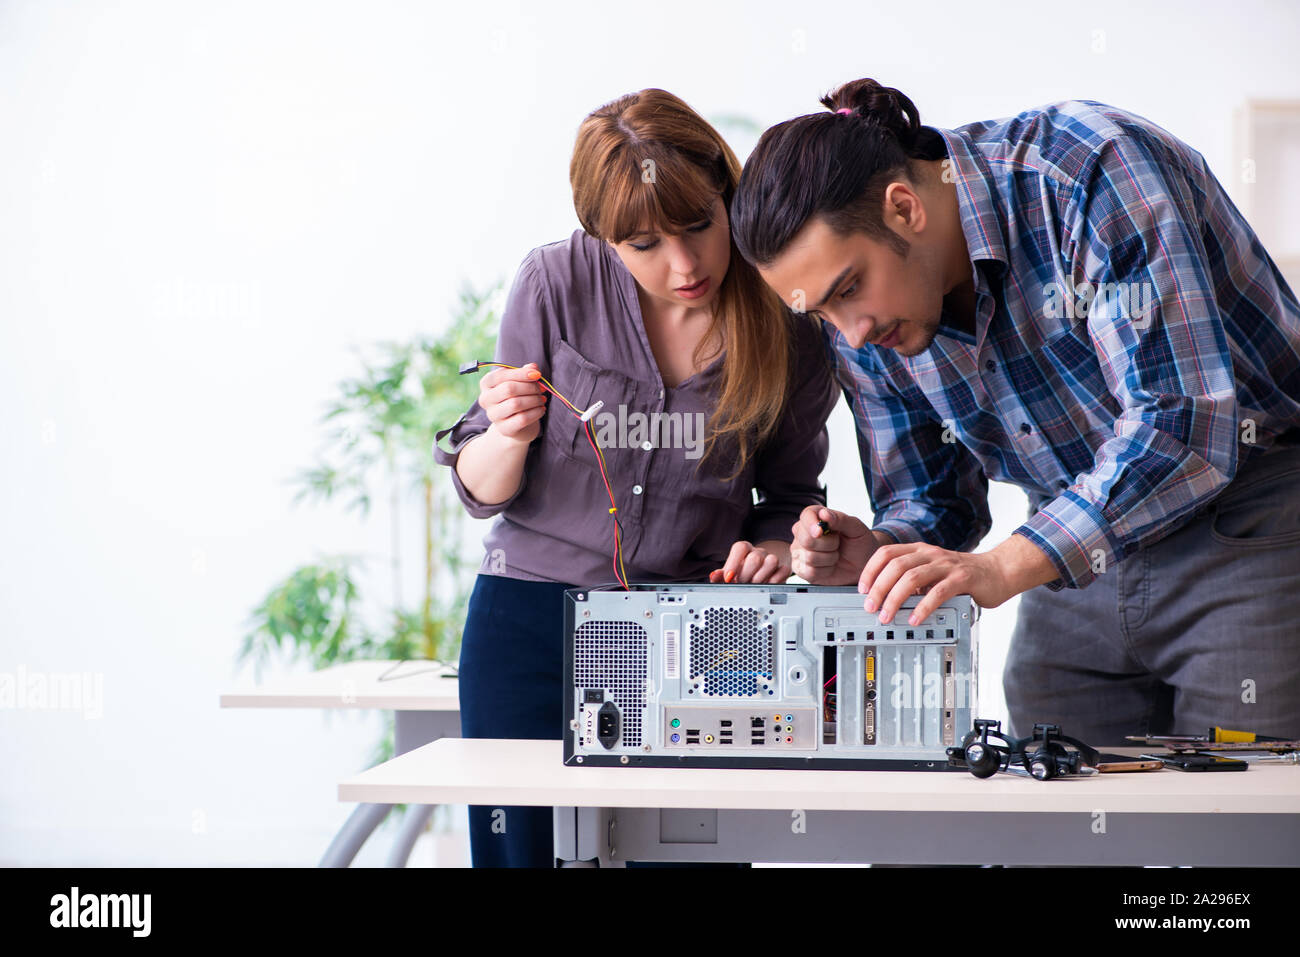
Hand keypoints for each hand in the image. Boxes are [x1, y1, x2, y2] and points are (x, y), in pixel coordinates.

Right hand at [480, 362, 548, 444]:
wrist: (516, 425)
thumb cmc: (518, 397)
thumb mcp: (520, 382)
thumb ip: (525, 373)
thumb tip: (533, 367)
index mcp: (486, 384)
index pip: (501, 375)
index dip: (521, 373)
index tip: (537, 374)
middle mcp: (486, 399)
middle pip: (509, 389)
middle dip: (530, 387)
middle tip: (542, 389)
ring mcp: (493, 416)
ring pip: (516, 404)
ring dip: (534, 399)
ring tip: (542, 399)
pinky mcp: (504, 429)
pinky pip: (522, 419)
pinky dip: (536, 412)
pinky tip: (542, 409)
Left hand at [709, 540, 791, 583]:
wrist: (759, 577)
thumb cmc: (740, 575)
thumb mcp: (729, 575)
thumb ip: (720, 576)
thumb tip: (714, 576)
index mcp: (744, 549)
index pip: (740, 547)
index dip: (733, 563)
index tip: (728, 578)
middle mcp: (758, 552)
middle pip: (755, 557)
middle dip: (746, 575)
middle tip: (742, 584)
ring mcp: (772, 558)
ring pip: (772, 561)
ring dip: (761, 578)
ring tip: (754, 586)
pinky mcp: (783, 568)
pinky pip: (783, 570)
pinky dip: (775, 581)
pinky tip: (766, 586)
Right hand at [789, 506, 878, 584]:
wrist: (862, 565)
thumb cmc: (858, 544)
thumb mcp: (856, 528)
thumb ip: (841, 519)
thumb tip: (824, 514)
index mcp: (815, 517)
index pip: (806, 515)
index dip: (811, 523)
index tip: (820, 531)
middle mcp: (803, 533)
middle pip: (806, 539)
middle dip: (829, 544)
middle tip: (838, 544)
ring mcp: (799, 552)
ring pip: (810, 557)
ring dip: (830, 558)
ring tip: (835, 555)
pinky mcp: (801, 569)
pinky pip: (810, 572)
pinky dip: (826, 571)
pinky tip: (830, 566)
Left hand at [859, 543, 1012, 625]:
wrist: (999, 571)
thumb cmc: (963, 575)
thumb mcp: (932, 572)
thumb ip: (912, 580)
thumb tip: (884, 597)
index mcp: (920, 550)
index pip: (886, 553)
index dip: (870, 570)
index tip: (862, 589)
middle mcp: (931, 554)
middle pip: (895, 565)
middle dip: (878, 587)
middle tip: (871, 607)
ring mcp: (946, 565)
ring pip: (912, 577)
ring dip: (895, 598)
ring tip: (887, 616)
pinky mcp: (962, 579)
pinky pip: (937, 592)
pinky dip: (922, 607)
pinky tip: (915, 619)